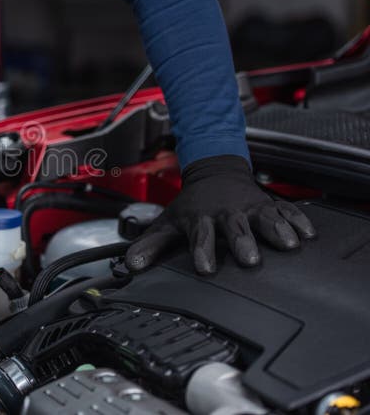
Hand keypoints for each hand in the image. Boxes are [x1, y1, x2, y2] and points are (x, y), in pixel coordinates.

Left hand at [125, 155, 315, 274]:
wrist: (214, 171)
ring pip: (264, 217)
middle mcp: (227, 212)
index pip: (200, 235)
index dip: (202, 251)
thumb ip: (151, 245)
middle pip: (235, 228)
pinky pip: (287, 210)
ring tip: (288, 245)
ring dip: (276, 229)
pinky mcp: (270, 204)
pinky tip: (308, 234)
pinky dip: (298, 220)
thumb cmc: (192, 205)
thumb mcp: (169, 222)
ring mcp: (250, 207)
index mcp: (201, 218)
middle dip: (242, 242)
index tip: (205, 268)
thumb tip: (131, 265)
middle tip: (250, 259)